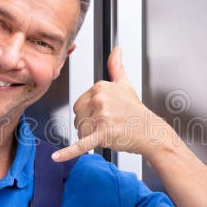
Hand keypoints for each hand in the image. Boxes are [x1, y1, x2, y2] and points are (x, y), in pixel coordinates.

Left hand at [52, 46, 171, 161]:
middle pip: (78, 117)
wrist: (150, 131)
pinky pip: (82, 144)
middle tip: (108, 125)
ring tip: (109, 132)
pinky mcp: (103, 134)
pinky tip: (56, 157)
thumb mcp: (125, 84)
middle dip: (89, 124)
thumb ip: (117, 66)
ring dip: (91, 135)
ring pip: (81, 130)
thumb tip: (117, 49)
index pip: (79, 104)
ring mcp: (101, 116)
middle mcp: (99, 99)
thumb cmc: (136, 111)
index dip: (89, 113)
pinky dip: (68, 152)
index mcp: (100, 87)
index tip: (104, 114)